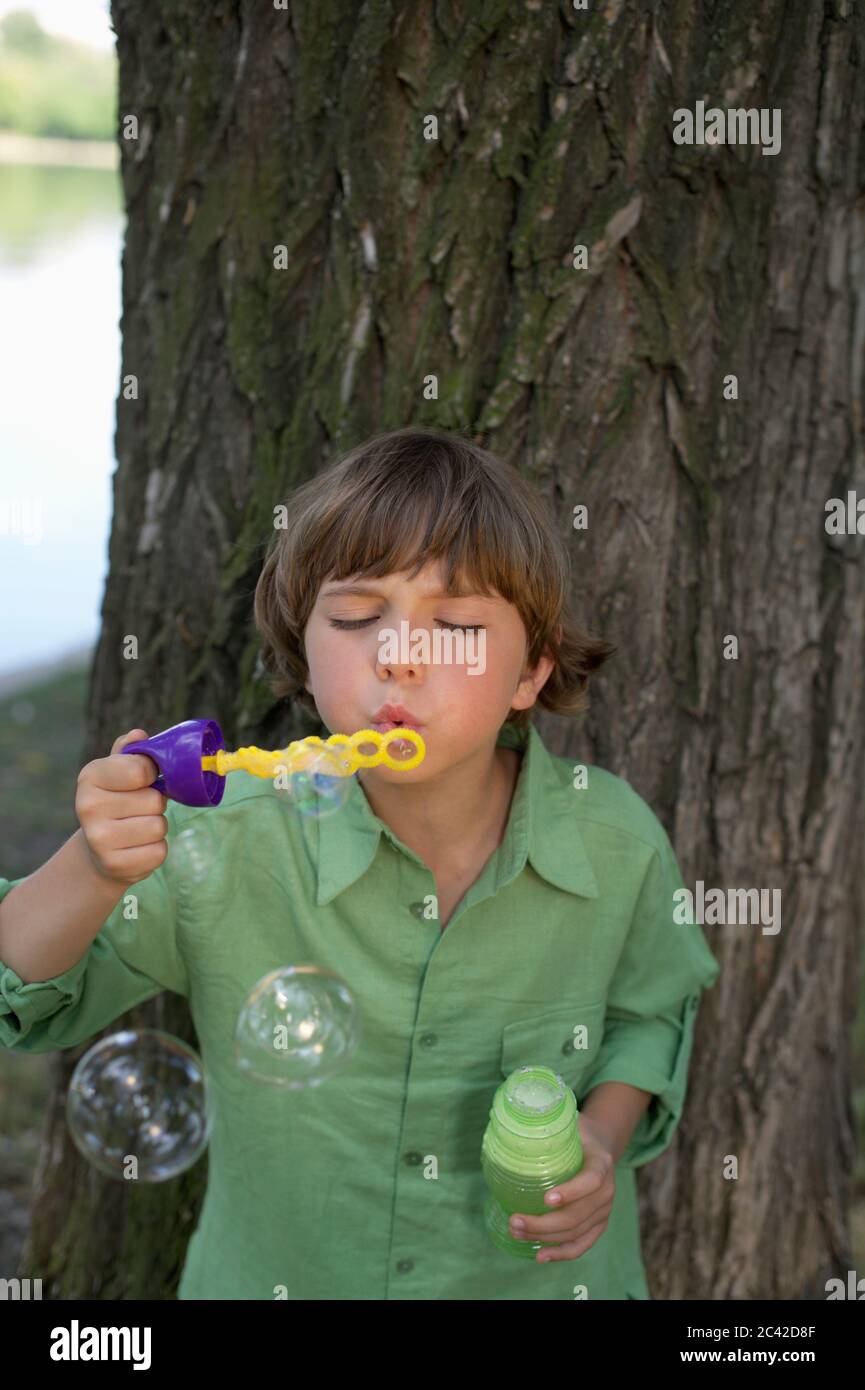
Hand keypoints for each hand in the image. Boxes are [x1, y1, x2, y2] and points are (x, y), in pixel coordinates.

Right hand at [75, 729, 168, 885]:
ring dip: (157, 827)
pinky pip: (159, 852)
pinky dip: (155, 850)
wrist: (99, 850)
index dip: (152, 773)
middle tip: (139, 808)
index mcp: (90, 776)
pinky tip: (137, 847)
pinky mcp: (115, 865)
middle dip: (156, 804)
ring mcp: (99, 839)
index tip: (146, 778)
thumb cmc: (117, 801)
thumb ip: (130, 752)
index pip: (139, 769)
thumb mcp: (118, 771)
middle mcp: (88, 807)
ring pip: (158, 827)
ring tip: (137, 827)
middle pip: (154, 801)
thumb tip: (139, 734)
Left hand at [508, 1113, 615, 1262]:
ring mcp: (604, 1211)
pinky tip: (540, 1256)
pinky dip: (562, 1253)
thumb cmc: (578, 1133)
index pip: (591, 1181)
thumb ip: (549, 1125)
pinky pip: (582, 1245)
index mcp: (601, 1163)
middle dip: (543, 1223)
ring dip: (545, 1238)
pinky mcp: (598, 1225)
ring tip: (517, 1232)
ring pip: (575, 1233)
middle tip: (514, 1221)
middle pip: (577, 1215)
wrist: (601, 1145)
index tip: (546, 1199)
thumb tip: (514, 1125)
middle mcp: (607, 1191)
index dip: (571, 1192)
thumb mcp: (569, 1122)